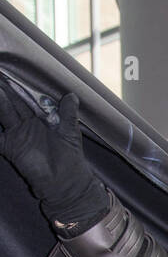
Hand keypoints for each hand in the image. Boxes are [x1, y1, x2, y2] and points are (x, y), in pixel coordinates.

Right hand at [0, 78, 98, 212]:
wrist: (66, 185)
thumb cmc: (71, 160)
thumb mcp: (70, 133)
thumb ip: (68, 114)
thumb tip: (71, 95)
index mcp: (39, 118)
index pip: (26, 97)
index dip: (18, 86)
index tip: (9, 71)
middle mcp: (26, 124)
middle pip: (10, 102)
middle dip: (2, 88)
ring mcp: (17, 135)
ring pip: (2, 113)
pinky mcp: (10, 148)